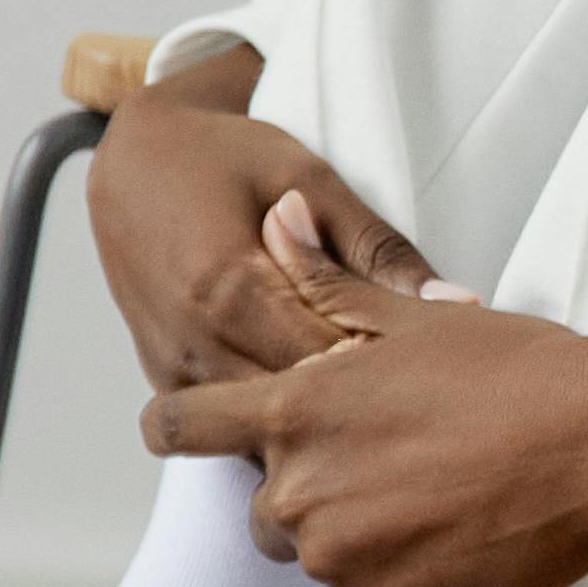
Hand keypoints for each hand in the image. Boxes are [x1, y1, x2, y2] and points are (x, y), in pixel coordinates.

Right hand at [88, 46, 438, 390]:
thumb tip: (454, 303)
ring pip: (261, 429)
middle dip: (358, 404)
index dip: (387, 370)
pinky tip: (318, 399)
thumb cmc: (225, 156)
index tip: (430, 363)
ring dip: (316, 419)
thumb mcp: (313, 180)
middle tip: (411, 390)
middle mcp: (192, 340)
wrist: (133, 157)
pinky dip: (274, 416)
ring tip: (369, 397)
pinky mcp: (164, 376)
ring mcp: (173, 365)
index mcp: (229, 289)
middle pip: (297, 407)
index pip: (330, 362)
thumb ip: (379, 249)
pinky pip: (228, 421)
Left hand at [142, 274, 587, 586]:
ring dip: (363, 539)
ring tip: (441, 499)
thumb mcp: (414, 317)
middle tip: (394, 467)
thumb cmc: (518, 369)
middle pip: (264, 511)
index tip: (188, 429)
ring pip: (323, 557)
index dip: (177, 428)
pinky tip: (464, 536)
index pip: (181, 426)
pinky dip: (406, 579)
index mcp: (296, 410)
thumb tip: (277, 219)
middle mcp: (302, 489)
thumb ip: (326, 281)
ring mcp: (343, 557)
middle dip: (313, 494)